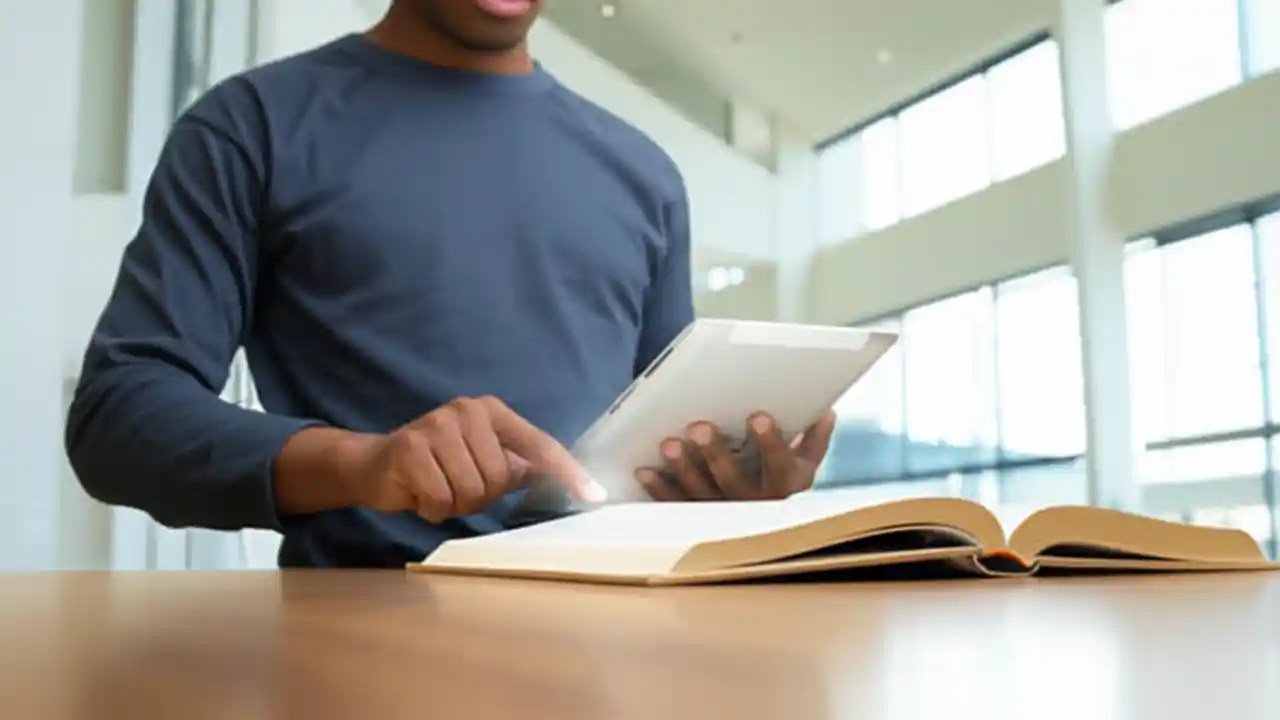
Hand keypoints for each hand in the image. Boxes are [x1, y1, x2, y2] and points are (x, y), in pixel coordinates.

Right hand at [279, 396, 605, 523]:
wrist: (374, 464)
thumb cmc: (437, 464)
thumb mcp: (481, 459)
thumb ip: (517, 466)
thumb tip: (560, 478)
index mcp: (492, 412)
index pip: (539, 445)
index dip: (567, 471)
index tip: (594, 494)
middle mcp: (467, 411)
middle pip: (498, 480)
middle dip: (477, 497)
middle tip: (453, 486)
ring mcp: (437, 426)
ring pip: (471, 493)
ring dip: (453, 504)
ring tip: (435, 487)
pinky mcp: (411, 449)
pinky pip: (440, 499)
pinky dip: (431, 508)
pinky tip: (418, 493)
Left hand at [635, 411, 835, 501]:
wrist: (768, 527)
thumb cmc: (783, 480)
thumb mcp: (805, 464)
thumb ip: (815, 438)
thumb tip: (827, 410)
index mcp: (784, 488)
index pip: (780, 465)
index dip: (770, 442)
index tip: (758, 416)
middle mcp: (754, 506)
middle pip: (733, 482)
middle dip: (715, 454)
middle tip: (698, 426)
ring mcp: (722, 514)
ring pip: (701, 493)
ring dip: (683, 469)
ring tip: (668, 444)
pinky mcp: (696, 519)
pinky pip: (676, 505)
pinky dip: (660, 488)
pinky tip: (645, 470)